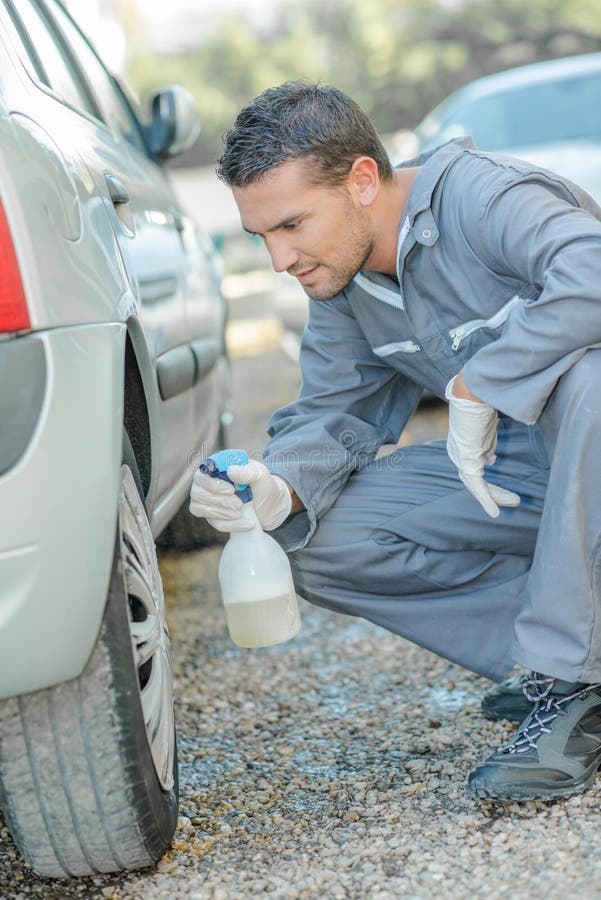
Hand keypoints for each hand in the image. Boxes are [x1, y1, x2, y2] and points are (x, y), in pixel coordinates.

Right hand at [189, 458, 291, 531]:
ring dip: (221, 513)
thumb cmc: (264, 485)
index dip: (212, 483)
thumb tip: (230, 471)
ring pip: (199, 509)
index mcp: (217, 468)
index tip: (231, 490)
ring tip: (240, 512)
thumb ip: (247, 471)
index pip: (202, 474)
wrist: (272, 506)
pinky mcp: (214, 517)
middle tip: (238, 504)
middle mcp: (208, 484)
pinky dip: (231, 525)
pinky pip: (215, 523)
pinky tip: (247, 524)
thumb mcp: (261, 475)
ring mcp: (208, 502)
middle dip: (218, 501)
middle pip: (197, 493)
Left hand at [445, 375, 519, 517]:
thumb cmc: (482, 398)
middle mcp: (458, 451)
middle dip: (492, 491)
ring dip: (495, 495)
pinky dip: (485, 499)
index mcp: (462, 442)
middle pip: (474, 478)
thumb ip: (486, 440)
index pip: (474, 465)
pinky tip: (494, 511)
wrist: (473, 391)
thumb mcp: (486, 422)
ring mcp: (460, 456)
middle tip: (513, 500)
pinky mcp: (466, 459)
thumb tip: (491, 457)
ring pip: (476, 484)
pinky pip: (476, 484)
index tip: (502, 487)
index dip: (486, 478)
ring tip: (514, 502)